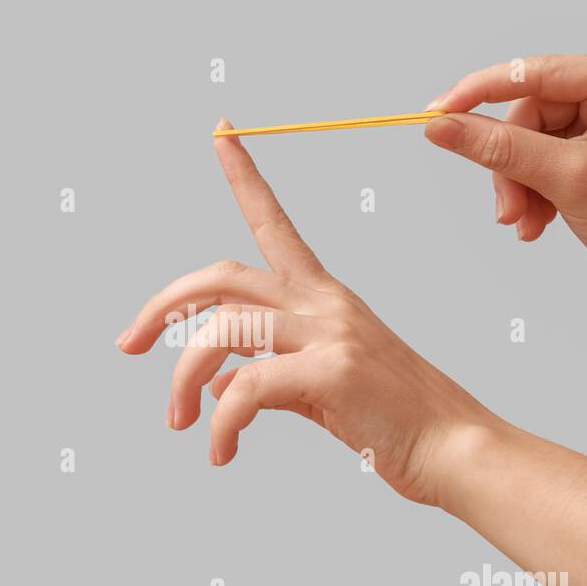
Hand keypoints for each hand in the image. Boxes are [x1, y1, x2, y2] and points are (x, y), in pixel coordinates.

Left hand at [115, 118, 497, 506]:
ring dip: (183, 379)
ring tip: (178, 424)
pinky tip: (223, 453)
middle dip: (163, 305)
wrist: (458, 451)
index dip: (244, 174)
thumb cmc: (396, 423)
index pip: (274, 221)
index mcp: (325, 297)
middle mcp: (325, 302)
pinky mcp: (332, 372)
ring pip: (224, 330)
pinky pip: (245, 389)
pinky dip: (222, 425)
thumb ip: (267, 375)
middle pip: (221, 276)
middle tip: (128, 345)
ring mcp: (330, 333)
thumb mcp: (320, 389)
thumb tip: (212, 382)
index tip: (220, 131)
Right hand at [425, 54, 586, 290]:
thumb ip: (498, 148)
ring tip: (523, 222)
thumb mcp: (562, 178)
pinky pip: (535, 157)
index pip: (536, 73)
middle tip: (506, 211)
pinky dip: (529, 191)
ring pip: (524, 140)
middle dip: (510, 166)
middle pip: (527, 113)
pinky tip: (537, 221)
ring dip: (517, 185)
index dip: (480, 92)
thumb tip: (441, 127)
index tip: (437, 113)